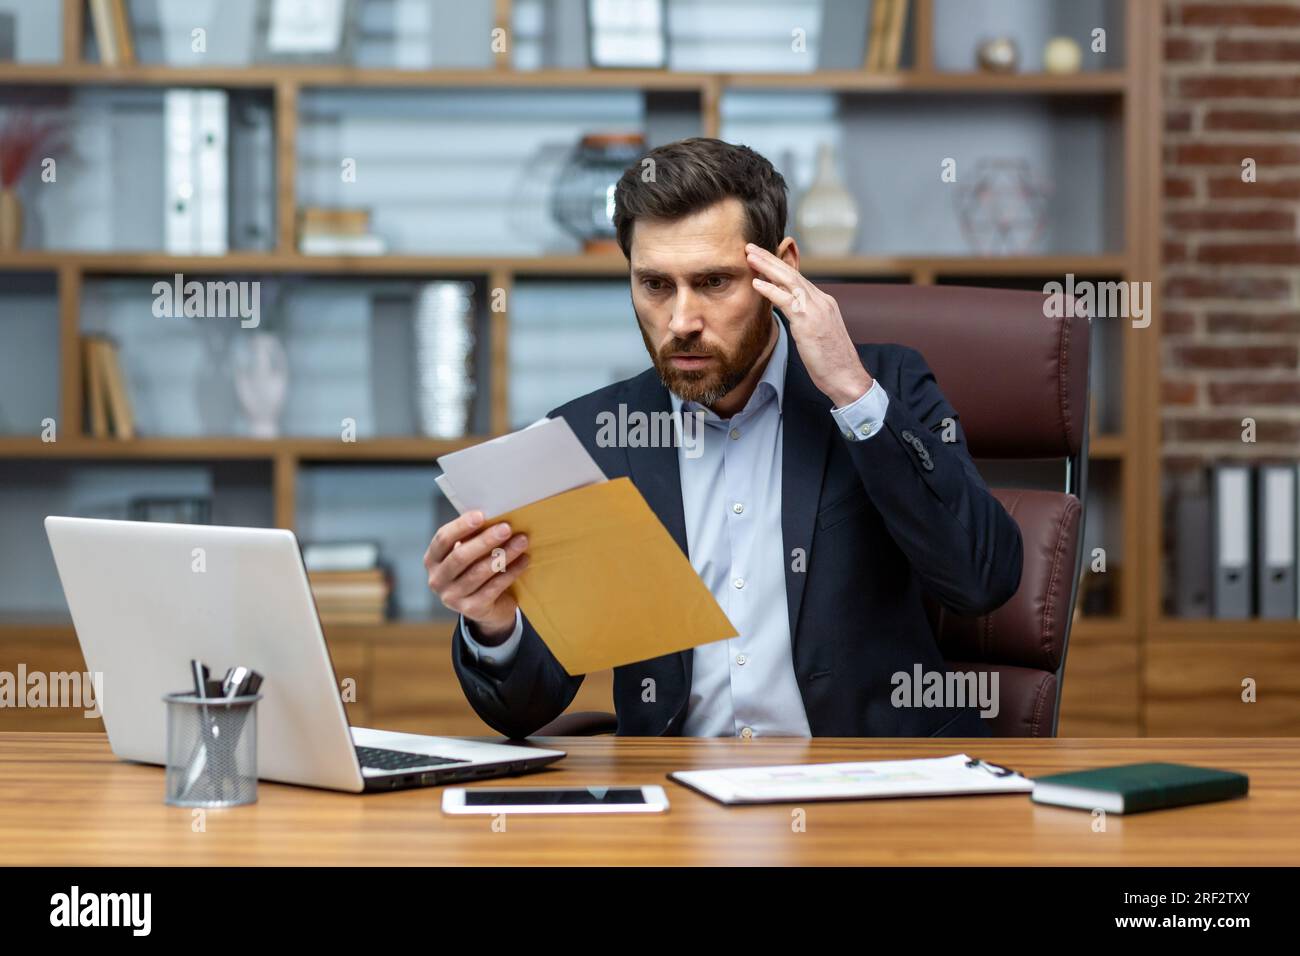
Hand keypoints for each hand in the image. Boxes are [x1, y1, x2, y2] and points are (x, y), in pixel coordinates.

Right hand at [424, 510, 529, 641]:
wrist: (486, 607)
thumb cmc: (476, 569)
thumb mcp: (469, 553)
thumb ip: (472, 537)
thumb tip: (494, 516)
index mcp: (432, 560)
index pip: (443, 539)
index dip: (461, 526)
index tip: (482, 515)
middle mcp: (437, 580)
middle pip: (460, 556)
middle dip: (485, 540)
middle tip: (507, 528)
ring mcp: (452, 597)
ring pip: (479, 572)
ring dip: (503, 555)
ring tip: (521, 541)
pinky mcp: (471, 609)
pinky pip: (493, 587)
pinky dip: (511, 572)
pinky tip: (524, 560)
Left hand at [745, 242, 873, 406]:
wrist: (847, 377)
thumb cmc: (831, 362)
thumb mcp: (819, 335)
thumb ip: (807, 320)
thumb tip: (793, 317)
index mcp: (824, 302)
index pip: (798, 279)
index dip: (778, 266)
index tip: (762, 258)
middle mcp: (821, 301)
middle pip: (792, 273)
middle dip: (770, 258)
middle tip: (750, 247)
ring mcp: (816, 309)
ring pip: (789, 280)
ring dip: (767, 266)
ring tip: (749, 256)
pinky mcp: (808, 322)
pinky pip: (786, 300)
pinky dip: (770, 290)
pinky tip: (756, 283)